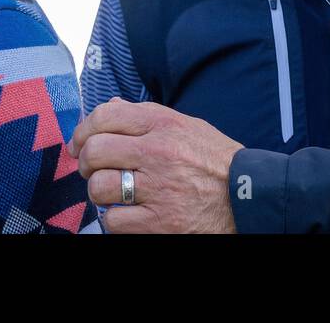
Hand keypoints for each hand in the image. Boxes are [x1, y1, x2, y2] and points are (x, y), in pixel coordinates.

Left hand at [70, 98, 242, 232]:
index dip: (83, 130)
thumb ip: (148, 117)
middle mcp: (159, 153)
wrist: (250, 196)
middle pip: (95, 151)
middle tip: (95, 170)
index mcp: (165, 124)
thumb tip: (109, 107)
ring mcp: (158, 189)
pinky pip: (113, 220)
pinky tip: (130, 212)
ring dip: (100, 193)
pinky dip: (116, 219)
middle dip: (87, 163)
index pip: (106, 116)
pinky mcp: (159, 222)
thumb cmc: (216, 161)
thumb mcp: (188, 126)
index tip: (80, 144)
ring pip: (99, 187)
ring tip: (114, 193)